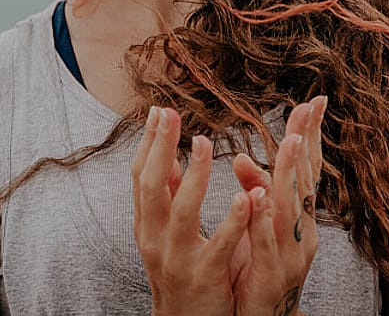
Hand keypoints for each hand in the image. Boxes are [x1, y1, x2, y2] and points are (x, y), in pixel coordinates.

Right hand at [133, 105, 250, 315]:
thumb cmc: (180, 270)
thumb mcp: (165, 232)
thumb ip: (167, 195)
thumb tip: (165, 152)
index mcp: (146, 224)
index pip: (141, 177)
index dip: (148, 143)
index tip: (158, 110)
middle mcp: (154, 239)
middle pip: (152, 188)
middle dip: (160, 148)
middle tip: (170, 114)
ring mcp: (177, 259)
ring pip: (181, 213)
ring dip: (195, 176)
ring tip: (206, 143)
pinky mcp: (204, 278)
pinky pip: (218, 247)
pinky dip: (232, 221)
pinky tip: (247, 197)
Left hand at [230, 96, 326, 315]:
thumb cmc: (260, 271)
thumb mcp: (260, 227)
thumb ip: (255, 193)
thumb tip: (242, 158)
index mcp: (298, 217)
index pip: (307, 168)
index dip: (311, 134)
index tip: (315, 100)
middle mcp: (302, 231)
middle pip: (306, 180)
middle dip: (307, 142)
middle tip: (309, 108)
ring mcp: (290, 253)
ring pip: (290, 208)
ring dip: (292, 173)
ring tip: (291, 141)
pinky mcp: (271, 276)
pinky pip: (266, 244)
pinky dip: (262, 219)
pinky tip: (258, 198)